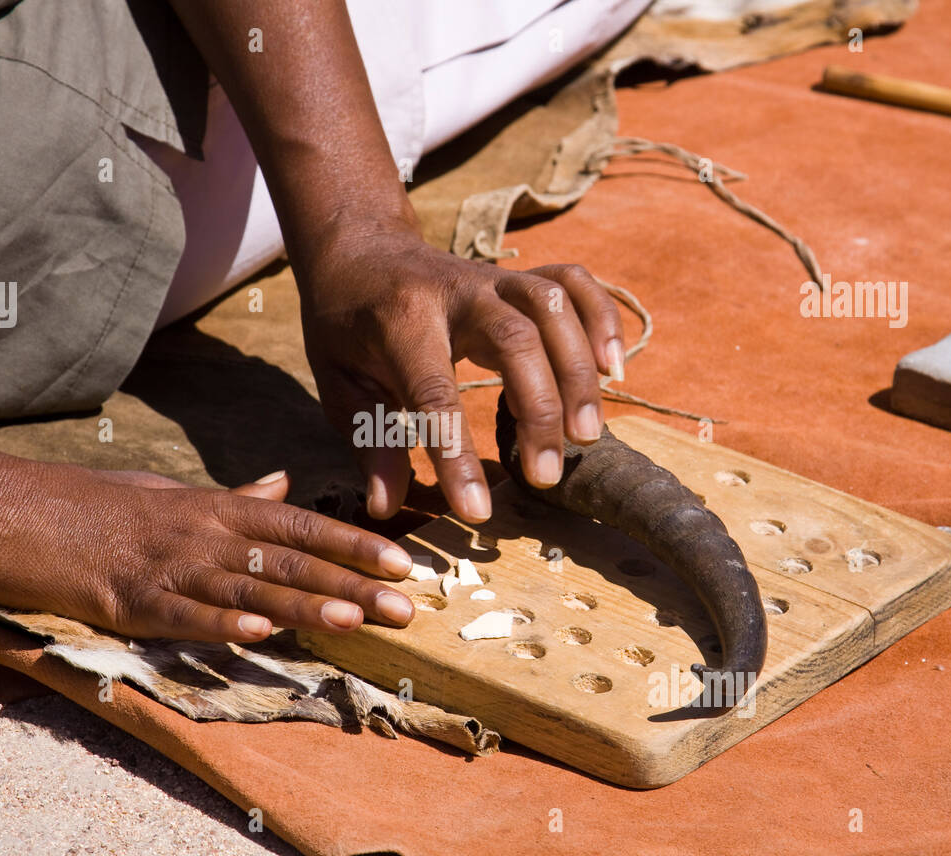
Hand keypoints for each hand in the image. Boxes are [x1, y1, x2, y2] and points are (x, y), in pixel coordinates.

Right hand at [0, 464, 416, 639]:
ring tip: (354, 619)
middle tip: (405, 606)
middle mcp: (201, 532)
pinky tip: (258, 631)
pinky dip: (220, 622)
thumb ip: (231, 498)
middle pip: (288, 560)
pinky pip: (180, 613)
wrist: (9, 506)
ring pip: (246, 585)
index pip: (299, 526)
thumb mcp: (170, 494)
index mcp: (213, 508)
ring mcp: (165, 564)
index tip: (402, 562)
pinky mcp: (125, 596)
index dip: (352, 544)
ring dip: (303, 604)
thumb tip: (284, 484)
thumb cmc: (93, 505)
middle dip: (350, 583)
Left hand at [298, 225, 625, 523]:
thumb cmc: (346, 324)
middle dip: (539, 411)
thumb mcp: (339, 382)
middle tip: (546, 477)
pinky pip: (574, 281)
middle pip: (515, 340)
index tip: (477, 512)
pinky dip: (602, 320)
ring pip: (552, 306)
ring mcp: (494, 278)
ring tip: (586, 435)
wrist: (361, 248)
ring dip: (577, 372)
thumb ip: (369, 440)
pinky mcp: (519, 275)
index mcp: (401, 321)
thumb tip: (385, 507)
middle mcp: (455, 292)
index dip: (457, 454)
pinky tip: (611, 369)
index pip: (434, 392)